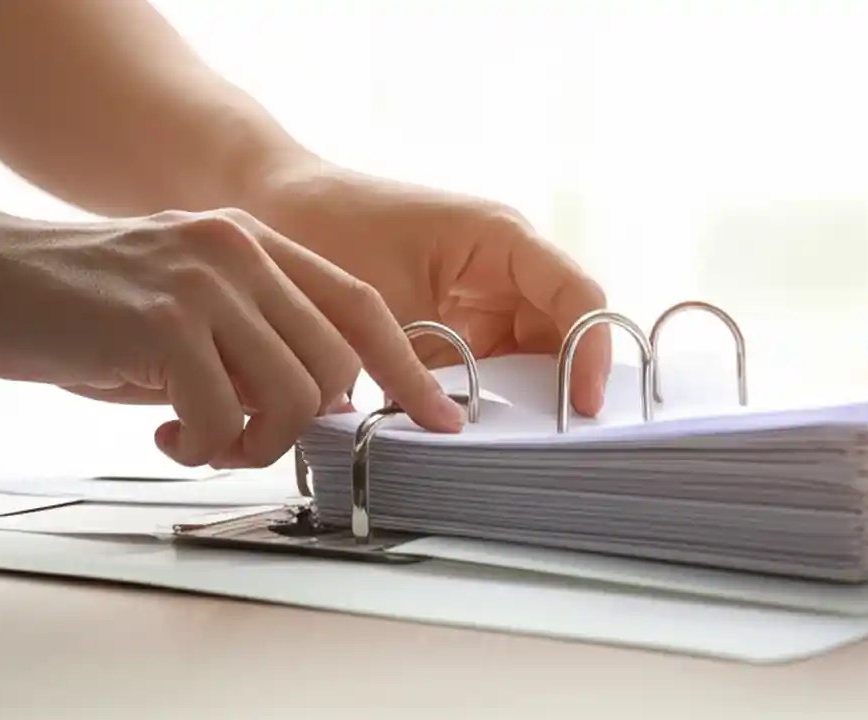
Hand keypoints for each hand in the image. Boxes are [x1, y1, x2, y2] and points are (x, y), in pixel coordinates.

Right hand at [0, 210, 468, 467]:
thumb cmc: (86, 303)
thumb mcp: (190, 306)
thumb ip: (255, 340)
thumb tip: (320, 406)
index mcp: (256, 243)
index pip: (361, 308)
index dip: (407, 371)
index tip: (439, 420)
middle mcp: (240, 252)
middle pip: (332, 364)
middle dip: (302, 426)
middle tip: (246, 441)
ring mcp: (204, 281)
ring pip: (289, 394)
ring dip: (249, 442)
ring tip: (197, 438)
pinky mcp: (163, 321)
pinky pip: (221, 417)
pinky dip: (199, 448)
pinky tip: (162, 435)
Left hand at [245, 160, 612, 415]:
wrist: (276, 205)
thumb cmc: (327, 227)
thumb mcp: (381, 303)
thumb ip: (427, 365)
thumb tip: (455, 430)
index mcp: (500, 238)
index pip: (576, 295)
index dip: (591, 351)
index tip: (584, 406)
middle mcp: (503, 263)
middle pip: (562, 330)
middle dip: (561, 383)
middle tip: (550, 441)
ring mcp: (483, 292)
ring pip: (531, 354)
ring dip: (524, 394)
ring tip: (509, 439)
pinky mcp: (458, 318)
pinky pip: (492, 361)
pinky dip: (488, 394)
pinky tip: (471, 425)